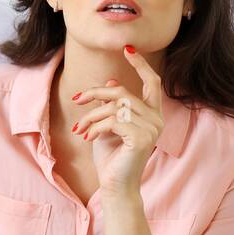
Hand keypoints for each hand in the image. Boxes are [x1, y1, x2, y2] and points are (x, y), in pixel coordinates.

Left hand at [72, 45, 163, 194]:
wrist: (114, 185)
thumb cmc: (111, 157)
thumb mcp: (107, 126)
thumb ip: (111, 105)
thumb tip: (110, 81)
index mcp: (152, 114)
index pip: (152, 83)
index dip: (140, 65)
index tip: (128, 48)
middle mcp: (157, 119)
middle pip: (123, 93)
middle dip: (96, 94)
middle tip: (77, 100)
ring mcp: (152, 129)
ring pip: (115, 107)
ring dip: (91, 116)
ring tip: (80, 129)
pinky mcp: (141, 138)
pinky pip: (113, 121)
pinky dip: (95, 127)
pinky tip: (88, 138)